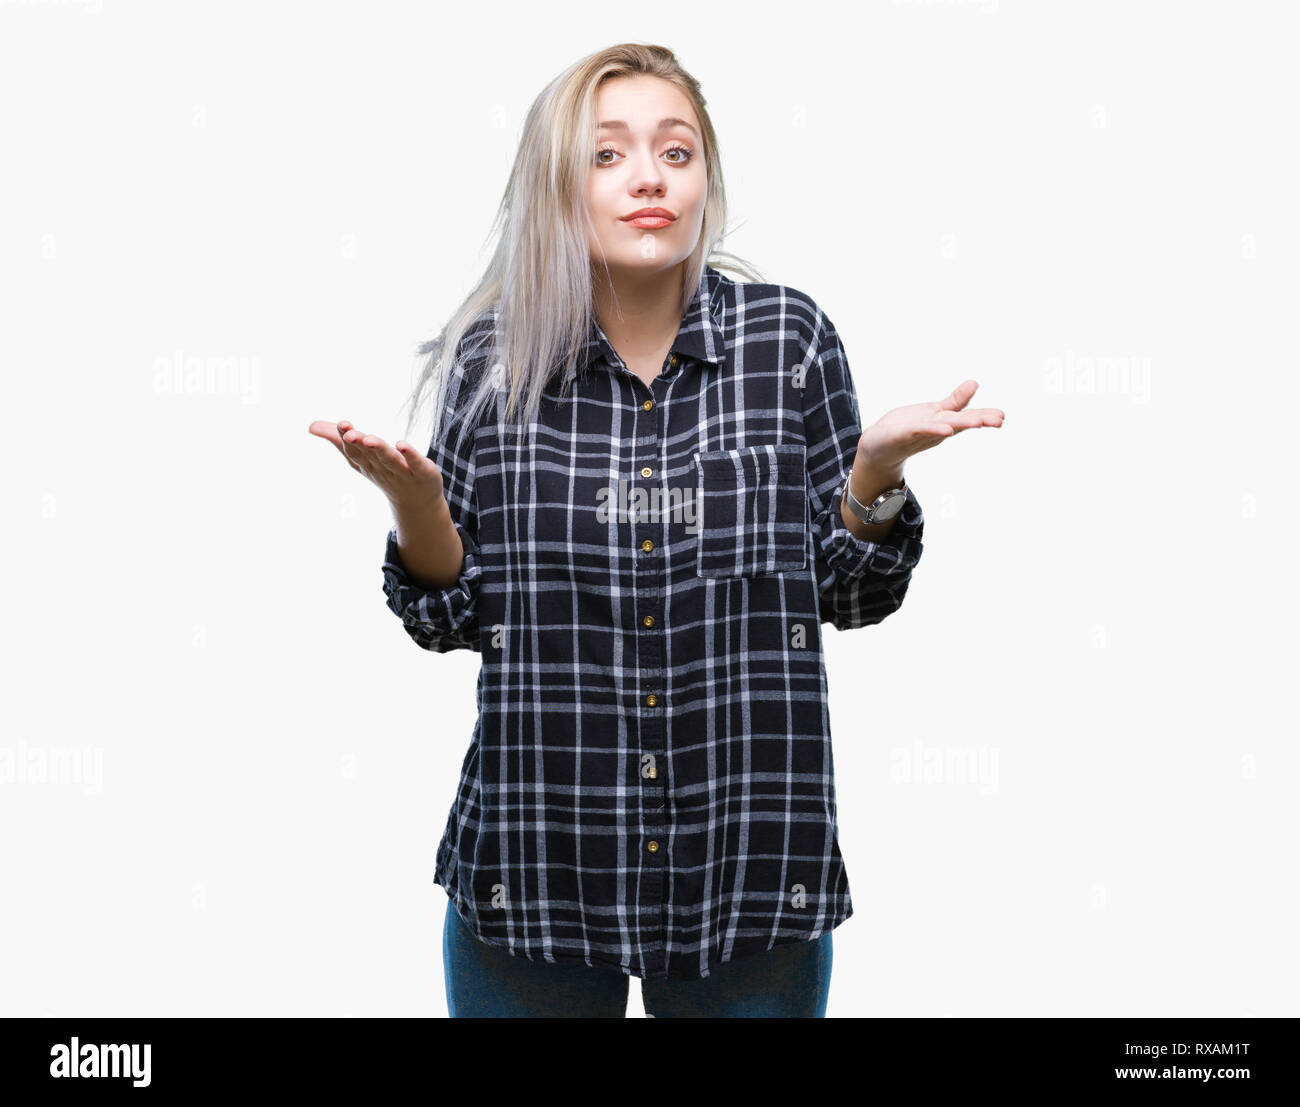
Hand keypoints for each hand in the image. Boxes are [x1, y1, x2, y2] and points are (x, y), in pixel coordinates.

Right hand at [308, 419, 443, 511]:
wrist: (416, 501)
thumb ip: (339, 439)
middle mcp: (381, 467)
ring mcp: (401, 471)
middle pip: (368, 454)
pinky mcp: (421, 471)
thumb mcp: (362, 456)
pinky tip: (402, 445)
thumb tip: (310, 426)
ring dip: (379, 449)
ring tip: (369, 439)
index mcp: (366, 463)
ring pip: (389, 459)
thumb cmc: (385, 472)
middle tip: (348, 432)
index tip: (340, 424)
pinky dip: (410, 455)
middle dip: (357, 443)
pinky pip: (415, 463)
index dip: (346, 438)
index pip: (353, 451)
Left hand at [856, 380, 1003, 473]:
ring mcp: (918, 432)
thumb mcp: (934, 411)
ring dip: (959, 424)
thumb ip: (955, 400)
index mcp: (943, 422)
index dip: (984, 416)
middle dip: (978, 420)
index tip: (1002, 416)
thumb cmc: (906, 428)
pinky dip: (932, 429)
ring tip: (978, 422)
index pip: (965, 416)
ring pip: (942, 427)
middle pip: (958, 423)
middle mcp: (934, 429)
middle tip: (999, 420)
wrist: (876, 448)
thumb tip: (975, 383)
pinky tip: (946, 430)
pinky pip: (918, 430)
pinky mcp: (900, 434)